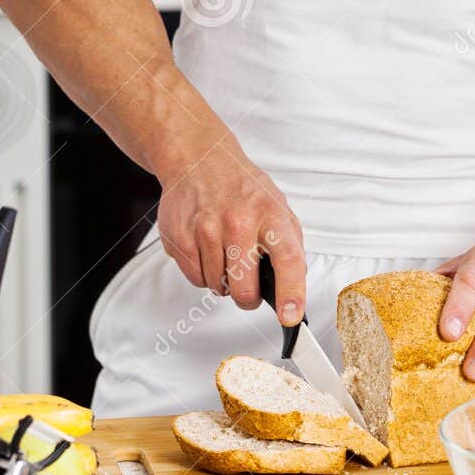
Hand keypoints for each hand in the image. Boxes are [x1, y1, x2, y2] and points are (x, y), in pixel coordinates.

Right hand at [154, 128, 304, 323]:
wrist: (198, 159)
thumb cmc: (240, 185)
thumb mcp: (276, 205)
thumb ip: (288, 243)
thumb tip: (294, 283)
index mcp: (270, 214)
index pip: (287, 259)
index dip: (291, 292)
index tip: (290, 315)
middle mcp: (238, 222)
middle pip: (244, 288)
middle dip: (247, 298)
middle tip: (247, 289)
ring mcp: (206, 230)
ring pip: (217, 287)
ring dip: (222, 281)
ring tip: (223, 252)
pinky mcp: (180, 237)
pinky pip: (195, 279)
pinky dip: (202, 273)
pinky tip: (206, 249)